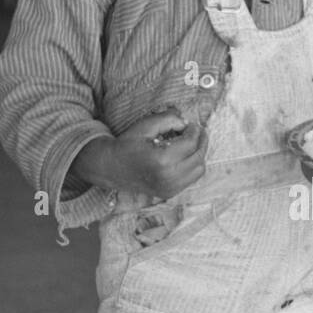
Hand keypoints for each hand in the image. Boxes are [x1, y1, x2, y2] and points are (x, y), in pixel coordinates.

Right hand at [70, 108, 208, 200]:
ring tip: (192, 143)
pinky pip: (191, 179)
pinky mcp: (169, 193)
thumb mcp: (145, 125)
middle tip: (198, 131)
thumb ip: (168, 119)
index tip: (192, 124)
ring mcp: (169, 188)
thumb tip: (186, 122)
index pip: (190, 143)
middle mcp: (168, 176)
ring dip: (199, 154)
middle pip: (198, 156)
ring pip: (199, 169)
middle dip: (201, 141)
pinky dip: (192, 166)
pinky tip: (185, 156)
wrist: (111, 168)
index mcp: (162, 159)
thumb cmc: (127, 144)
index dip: (194, 131)